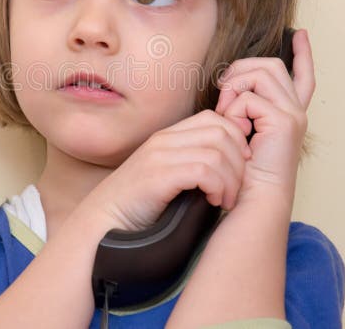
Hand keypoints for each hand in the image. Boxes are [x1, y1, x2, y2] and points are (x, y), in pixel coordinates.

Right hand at [81, 109, 250, 232]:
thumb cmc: (138, 208)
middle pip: (222, 131)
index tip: (241, 168)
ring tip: (227, 200)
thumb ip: (191, 164)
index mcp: (167, 137)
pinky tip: (215, 202)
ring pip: (217, 151)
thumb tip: (233, 166)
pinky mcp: (158, 176)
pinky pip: (204, 170)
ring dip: (232, 179)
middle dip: (240, 160)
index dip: (236, 140)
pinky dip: (218, 186)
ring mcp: (159, 156)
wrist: (102, 224)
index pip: (215, 119)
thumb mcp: (166, 177)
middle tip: (239, 187)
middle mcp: (163, 140)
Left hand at [215, 28, 314, 202]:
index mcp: (288, 113)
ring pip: (260, 73)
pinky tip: (234, 130)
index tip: (299, 34)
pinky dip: (232, 110)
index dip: (302, 53)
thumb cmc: (242, 170)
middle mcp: (295, 111)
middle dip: (241, 69)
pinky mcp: (284, 121)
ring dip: (234, 87)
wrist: (252, 199)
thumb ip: (242, 106)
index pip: (302, 76)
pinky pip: (248, 96)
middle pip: (271, 65)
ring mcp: (293, 114)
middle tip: (224, 92)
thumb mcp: (240, 130)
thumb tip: (229, 82)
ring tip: (226, 113)